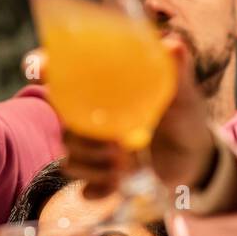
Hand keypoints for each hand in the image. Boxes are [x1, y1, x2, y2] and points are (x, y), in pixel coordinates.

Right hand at [55, 41, 221, 200]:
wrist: (196, 155)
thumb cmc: (184, 115)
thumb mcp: (182, 92)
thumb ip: (178, 70)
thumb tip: (173, 46)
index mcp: (103, 94)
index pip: (63, 78)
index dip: (44, 69)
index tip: (41, 69)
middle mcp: (92, 121)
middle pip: (65, 128)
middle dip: (84, 140)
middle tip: (116, 145)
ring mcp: (96, 152)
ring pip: (70, 159)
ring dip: (93, 166)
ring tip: (125, 165)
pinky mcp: (104, 179)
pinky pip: (85, 188)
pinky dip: (98, 189)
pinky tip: (116, 185)